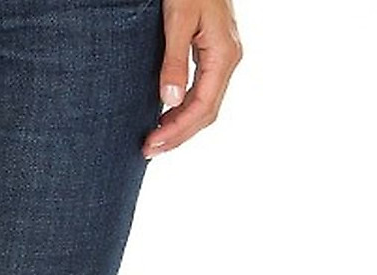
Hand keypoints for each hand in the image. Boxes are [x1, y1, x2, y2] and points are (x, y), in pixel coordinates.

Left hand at [143, 0, 242, 158]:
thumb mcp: (177, 20)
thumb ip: (174, 61)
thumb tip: (171, 101)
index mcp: (224, 55)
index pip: (203, 107)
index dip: (177, 131)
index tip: (153, 144)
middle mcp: (228, 60)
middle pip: (206, 113)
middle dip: (178, 135)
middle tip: (149, 151)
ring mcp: (222, 57)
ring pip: (205, 105)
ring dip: (180, 127)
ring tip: (155, 142)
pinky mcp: (212, 54)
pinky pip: (202, 92)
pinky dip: (184, 110)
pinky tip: (166, 117)